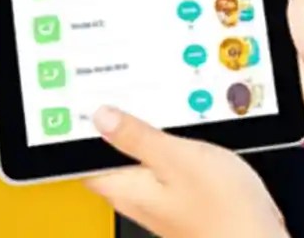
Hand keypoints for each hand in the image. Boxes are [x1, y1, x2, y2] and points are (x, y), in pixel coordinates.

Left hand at [85, 107, 285, 237]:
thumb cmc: (224, 208)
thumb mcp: (178, 158)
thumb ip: (138, 137)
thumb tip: (101, 116)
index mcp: (127, 187)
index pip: (83, 159)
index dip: (80, 131)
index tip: (83, 103)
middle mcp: (139, 199)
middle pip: (112, 160)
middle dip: (114, 130)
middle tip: (120, 96)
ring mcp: (162, 202)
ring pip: (142, 164)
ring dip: (145, 138)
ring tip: (155, 109)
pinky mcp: (185, 201)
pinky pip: (166, 171)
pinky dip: (170, 151)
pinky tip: (186, 138)